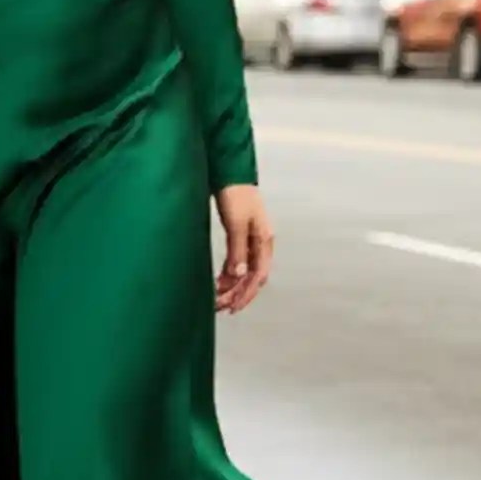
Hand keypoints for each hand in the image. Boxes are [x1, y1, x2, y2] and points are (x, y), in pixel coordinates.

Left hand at [214, 184, 273, 313]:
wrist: (229, 172)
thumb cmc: (235, 194)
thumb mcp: (236, 224)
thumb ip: (238, 251)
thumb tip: (238, 276)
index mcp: (264, 240)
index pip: (258, 275)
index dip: (246, 294)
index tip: (232, 307)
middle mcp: (261, 243)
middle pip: (252, 277)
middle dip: (237, 294)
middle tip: (220, 307)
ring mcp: (251, 240)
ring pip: (244, 271)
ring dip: (232, 286)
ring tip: (216, 298)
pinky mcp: (240, 235)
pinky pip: (236, 262)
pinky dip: (228, 274)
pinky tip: (217, 282)